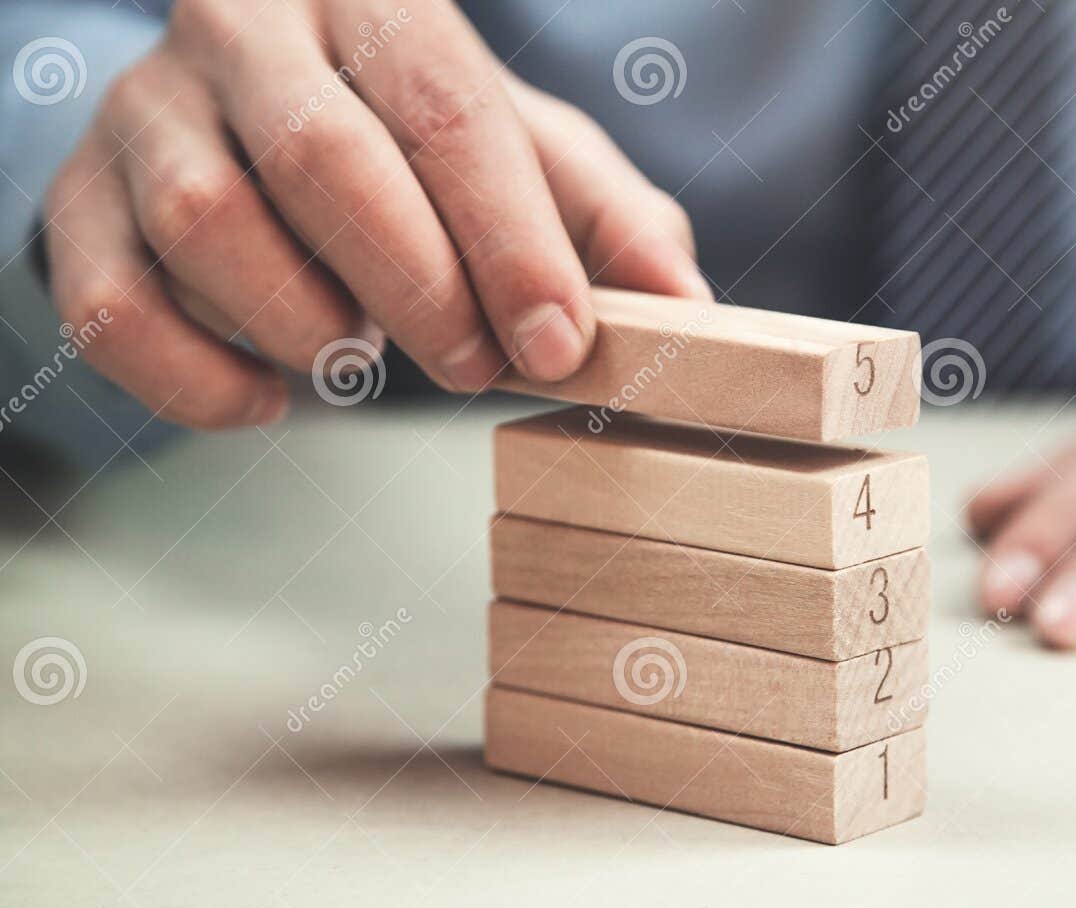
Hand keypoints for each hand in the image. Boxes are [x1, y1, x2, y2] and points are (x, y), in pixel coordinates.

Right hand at [43, 0, 708, 427]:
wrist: (255, 120)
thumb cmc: (414, 144)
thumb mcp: (526, 155)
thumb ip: (608, 219)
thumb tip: (687, 310)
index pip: (444, 109)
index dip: (511, 240)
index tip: (560, 344)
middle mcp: (241, 32)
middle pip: (324, 160)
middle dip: (421, 289)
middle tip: (478, 364)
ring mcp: (146, 115)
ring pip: (210, 230)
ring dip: (309, 328)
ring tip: (367, 358)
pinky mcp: (80, 206)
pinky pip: (115, 312)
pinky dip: (203, 384)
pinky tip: (271, 396)